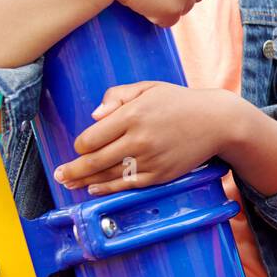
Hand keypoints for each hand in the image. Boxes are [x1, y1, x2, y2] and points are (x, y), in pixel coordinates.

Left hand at [53, 82, 236, 193]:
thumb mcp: (148, 87)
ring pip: (107, 176)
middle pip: (93, 161)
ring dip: (85, 181)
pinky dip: (108, 189)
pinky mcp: (160, 174)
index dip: (80, 146)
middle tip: (58, 175)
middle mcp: (138, 139)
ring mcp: (150, 160)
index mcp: (132, 115)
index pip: (90, 138)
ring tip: (70, 184)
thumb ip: (116, 95)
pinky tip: (95, 189)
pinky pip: (127, 185)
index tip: (80, 147)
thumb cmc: (180, 102)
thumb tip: (94, 116)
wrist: (217, 121)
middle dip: (72, 170)